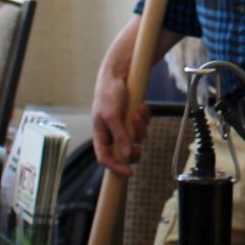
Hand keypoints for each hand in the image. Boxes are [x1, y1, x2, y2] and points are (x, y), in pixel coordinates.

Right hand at [90, 60, 147, 176]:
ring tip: (138, 112)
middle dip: (134, 148)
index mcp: (100, 133)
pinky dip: (144, 117)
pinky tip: (142, 106)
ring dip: (140, 127)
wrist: (119, 72)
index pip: (105, 158)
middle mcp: (111, 131)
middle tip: (140, 147)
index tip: (129, 172)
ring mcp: (123, 124)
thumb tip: (126, 154)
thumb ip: (119, 135)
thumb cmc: (109, 93)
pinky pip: (142, 124)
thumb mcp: (112, 115)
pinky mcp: (132, 117)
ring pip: (136, 137)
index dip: (115, 167)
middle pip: (124, 152)